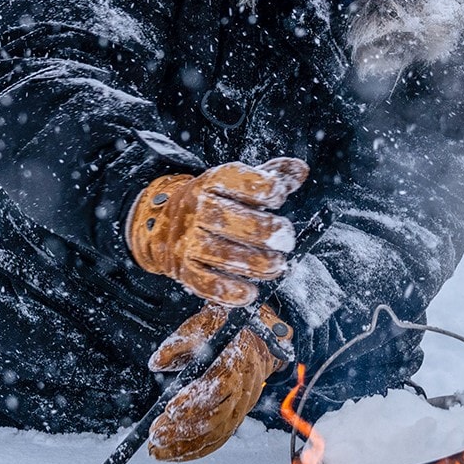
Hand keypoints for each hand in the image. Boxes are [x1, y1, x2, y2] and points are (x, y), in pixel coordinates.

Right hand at [127, 158, 308, 306]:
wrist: (163, 222)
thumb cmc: (213, 201)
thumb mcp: (238, 183)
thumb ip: (272, 176)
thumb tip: (300, 170)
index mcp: (210, 182)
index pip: (234, 179)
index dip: (263, 188)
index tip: (278, 197)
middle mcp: (195, 209)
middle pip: (229, 220)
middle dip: (265, 232)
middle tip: (286, 241)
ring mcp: (187, 240)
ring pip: (220, 253)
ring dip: (255, 264)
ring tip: (277, 265)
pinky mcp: (183, 268)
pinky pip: (204, 282)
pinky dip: (229, 291)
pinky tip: (250, 292)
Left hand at [147, 305, 292, 461]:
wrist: (258, 336)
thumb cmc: (227, 330)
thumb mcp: (201, 325)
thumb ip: (178, 344)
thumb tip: (157, 362)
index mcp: (237, 362)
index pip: (218, 387)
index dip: (193, 402)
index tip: (170, 410)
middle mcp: (244, 388)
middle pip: (216, 418)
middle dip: (183, 431)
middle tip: (156, 436)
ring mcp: (243, 405)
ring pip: (217, 434)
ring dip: (187, 446)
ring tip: (159, 450)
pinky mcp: (238, 415)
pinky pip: (220, 438)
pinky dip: (198, 450)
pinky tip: (177, 453)